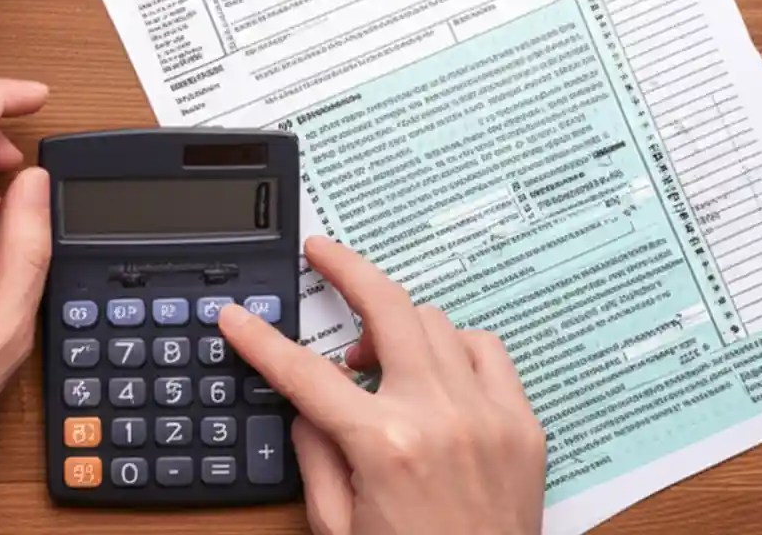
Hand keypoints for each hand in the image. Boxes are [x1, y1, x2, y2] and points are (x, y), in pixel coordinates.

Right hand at [219, 237, 546, 534]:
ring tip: (374, 362)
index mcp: (385, 447)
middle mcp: (440, 418)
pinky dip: (454, 350)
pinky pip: (487, 351)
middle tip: (321, 253)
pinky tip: (433, 374)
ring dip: (398, 329)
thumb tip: (306, 402)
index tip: (238, 317)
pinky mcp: (522, 424)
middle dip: (346, 269)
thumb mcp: (337, 526)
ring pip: (437, 323)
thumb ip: (315, 454)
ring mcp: (488, 415)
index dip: (263, 340)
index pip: (306, 374)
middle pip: (387, 308)